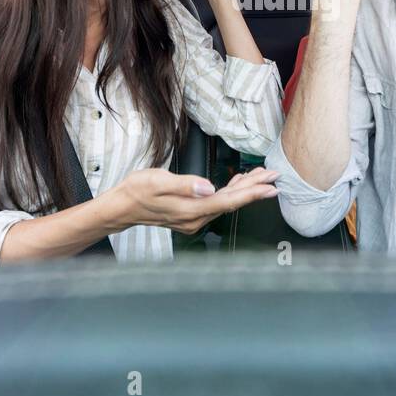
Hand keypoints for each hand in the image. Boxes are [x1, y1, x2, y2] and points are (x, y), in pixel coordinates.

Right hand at [113, 166, 279, 234]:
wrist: (122, 207)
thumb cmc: (137, 191)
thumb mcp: (157, 181)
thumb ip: (185, 185)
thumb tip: (207, 187)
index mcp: (190, 209)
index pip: (228, 201)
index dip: (252, 193)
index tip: (270, 186)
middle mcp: (195, 218)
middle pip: (231, 202)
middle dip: (254, 189)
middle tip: (273, 176)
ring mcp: (193, 220)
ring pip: (226, 203)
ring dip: (244, 190)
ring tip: (260, 176)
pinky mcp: (191, 216)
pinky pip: (217, 204)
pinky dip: (230, 193)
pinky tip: (237, 183)